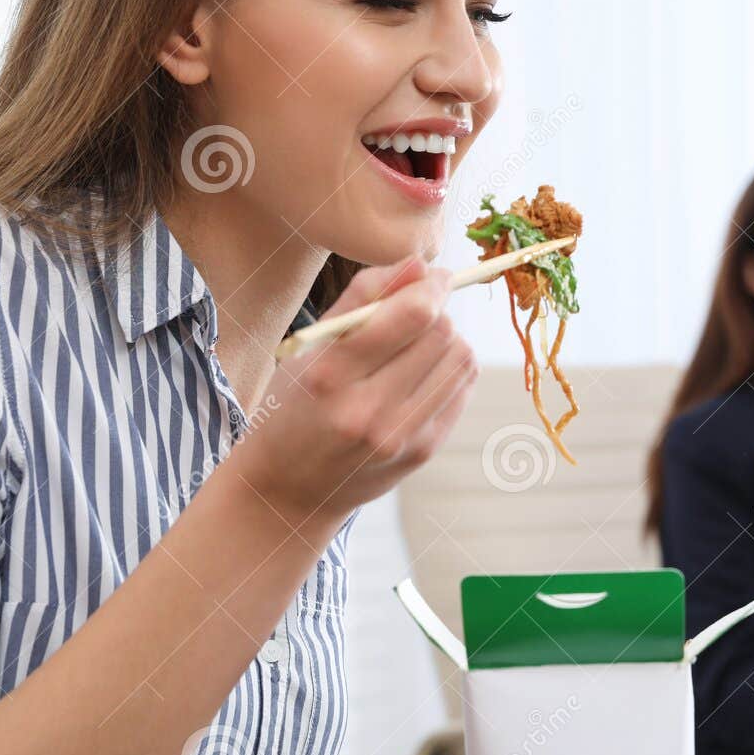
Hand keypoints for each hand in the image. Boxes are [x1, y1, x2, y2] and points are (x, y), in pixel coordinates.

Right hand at [226, 259, 478, 525]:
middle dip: (435, 311)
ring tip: (417, 345)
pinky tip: (424, 373)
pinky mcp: (423, 451)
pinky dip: (451, 368)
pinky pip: (462, 387)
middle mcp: (367, 410)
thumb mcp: (310, 348)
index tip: (435, 275)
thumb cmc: (295, 405)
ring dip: (448, 339)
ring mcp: (400, 436)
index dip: (433, 285)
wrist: (291, 490)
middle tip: (417, 311)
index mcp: (329, 375)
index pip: (411, 315)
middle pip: (442, 332)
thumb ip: (362, 298)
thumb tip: (421, 265)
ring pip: (461, 358)